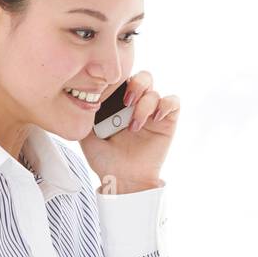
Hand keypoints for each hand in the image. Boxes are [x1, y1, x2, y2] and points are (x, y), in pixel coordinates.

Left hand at [78, 70, 179, 188]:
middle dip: (135, 84)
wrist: (122, 179)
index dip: (117, 80)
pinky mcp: (167, 121)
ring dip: (145, 105)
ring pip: (155, 90)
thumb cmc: (105, 159)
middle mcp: (136, 104)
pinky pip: (173, 102)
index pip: (122, 79)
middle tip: (126, 102)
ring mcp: (153, 112)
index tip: (108, 94)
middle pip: (142, 77)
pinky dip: (166, 104)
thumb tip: (83, 96)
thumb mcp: (86, 134)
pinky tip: (155, 118)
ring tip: (134, 126)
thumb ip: (85, 114)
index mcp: (117, 102)